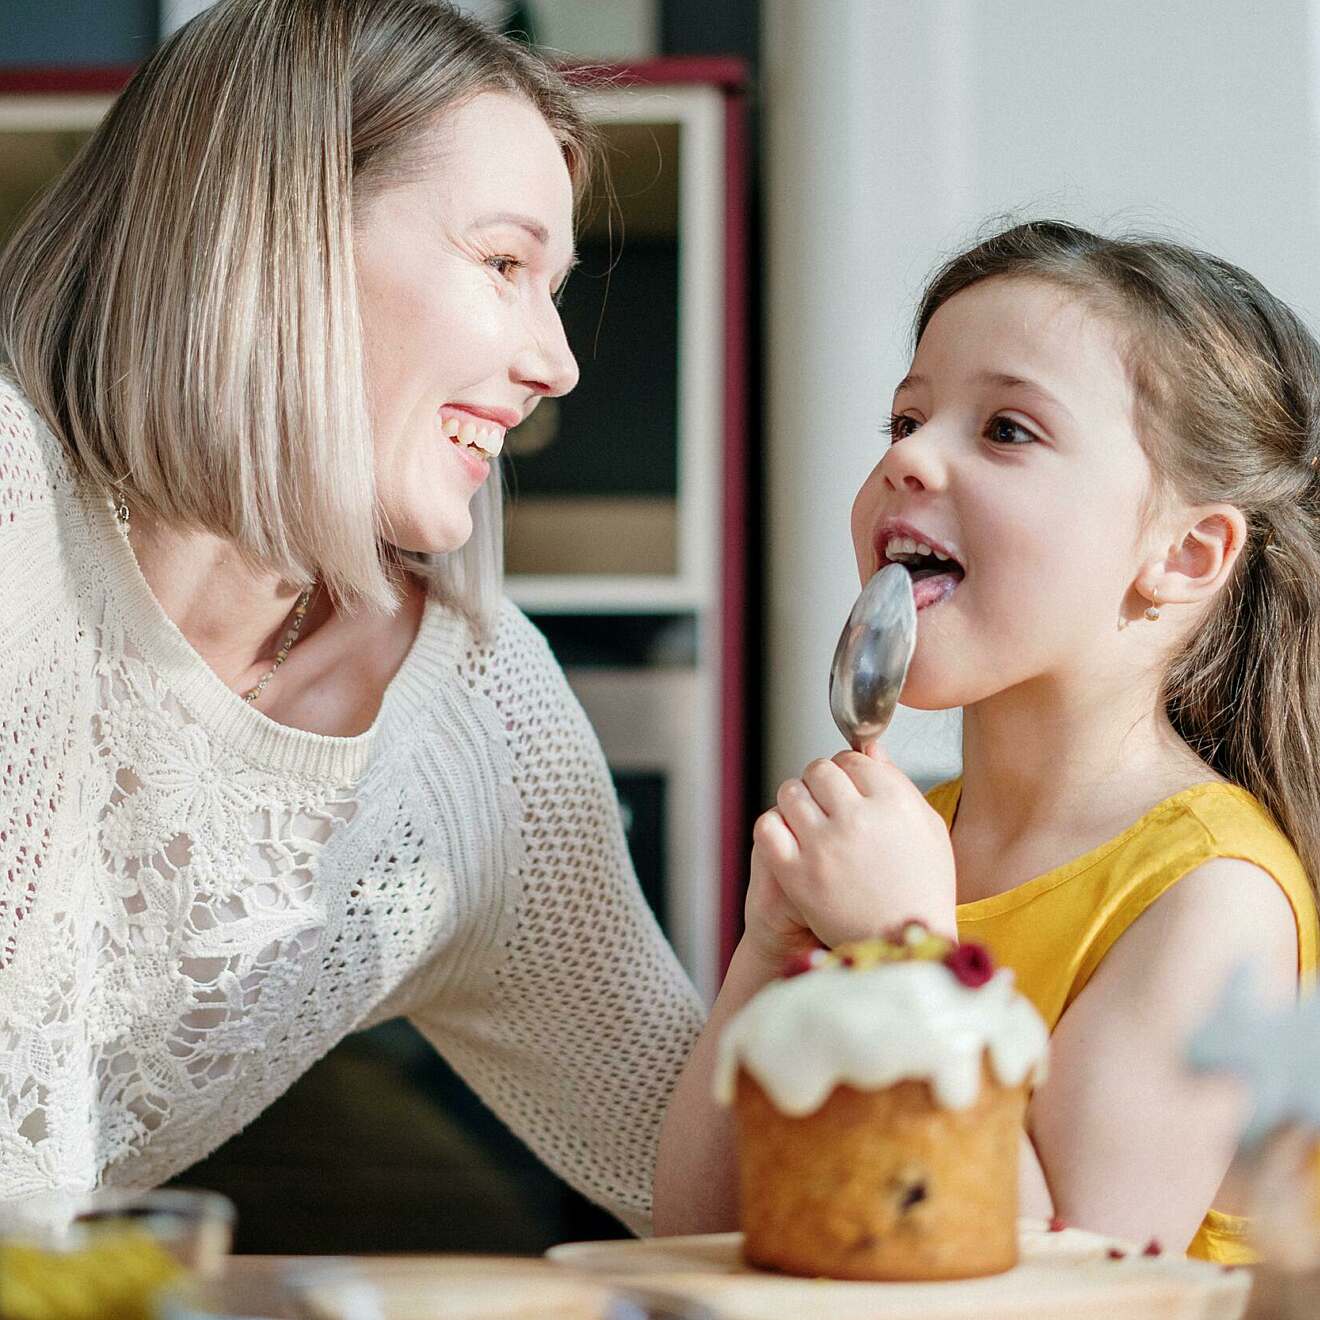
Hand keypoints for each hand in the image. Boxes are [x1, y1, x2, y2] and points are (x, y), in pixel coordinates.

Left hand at [744, 746, 956, 963]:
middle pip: (820, 770)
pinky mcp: (797, 875)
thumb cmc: (921, 889)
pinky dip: (774, 827)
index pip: (855, 759)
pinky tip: (790, 840)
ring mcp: (824, 847)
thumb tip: (869, 747)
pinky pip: (768, 827)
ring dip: (797, 800)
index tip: (849, 785)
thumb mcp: (928, 830)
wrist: (902, 950)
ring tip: (809, 822)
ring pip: (790, 792)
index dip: (848, 769)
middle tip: (827, 804)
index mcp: (895, 804)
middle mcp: (858, 819)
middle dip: (821, 781)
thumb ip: (898, 783)